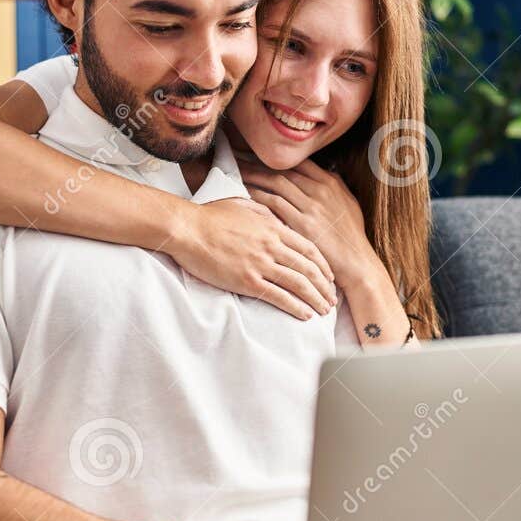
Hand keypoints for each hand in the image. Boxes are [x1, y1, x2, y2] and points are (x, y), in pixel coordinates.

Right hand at [165, 197, 335, 318]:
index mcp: (273, 228)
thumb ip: (265, 214)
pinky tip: (305, 314)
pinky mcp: (248, 281)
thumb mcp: (244, 206)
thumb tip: (277, 219)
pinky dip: (296, 307)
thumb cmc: (210, 216)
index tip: (330, 277)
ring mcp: (261, 264)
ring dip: (316, 299)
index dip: (324, 265)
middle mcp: (272, 246)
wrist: (188, 229)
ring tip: (324, 310)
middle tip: (332, 299)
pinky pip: (279, 296)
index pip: (309, 249)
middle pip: (309, 268)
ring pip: (299, 284)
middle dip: (325, 286)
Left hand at [238, 158, 373, 290]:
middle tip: (237, 157)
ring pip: (275, 183)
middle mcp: (320, 190)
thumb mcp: (349, 204)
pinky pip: (273, 204)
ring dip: (253, 176)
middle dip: (258, 162)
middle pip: (282, 169)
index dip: (277, 156)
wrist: (356, 262)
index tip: (258, 152)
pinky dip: (257, 196)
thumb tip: (325, 172)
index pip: (298, 162)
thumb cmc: (351, 236)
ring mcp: (310, 207)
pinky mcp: (301, 224)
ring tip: (235, 171)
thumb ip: (335, 186)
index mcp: (330, 183)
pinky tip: (243, 193)